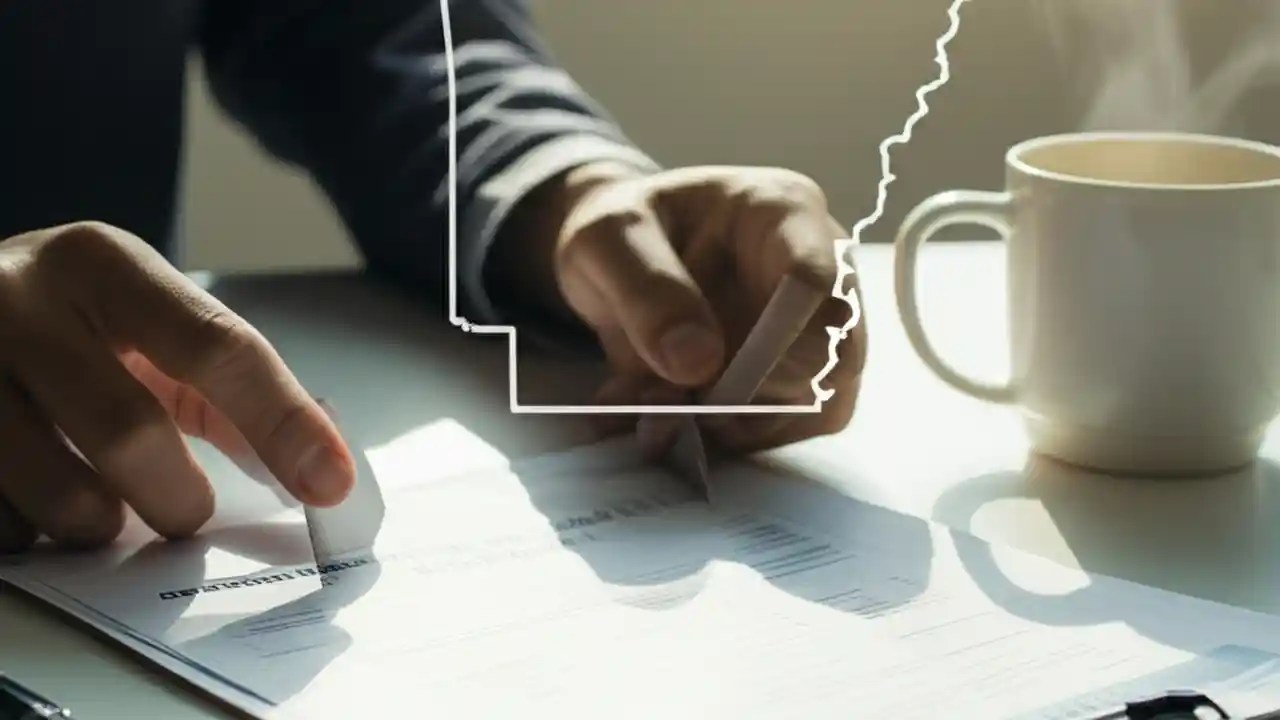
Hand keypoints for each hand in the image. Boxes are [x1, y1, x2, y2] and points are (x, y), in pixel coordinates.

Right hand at [0, 222, 354, 552]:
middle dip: (178, 497)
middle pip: (130, 432)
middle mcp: (14, 297)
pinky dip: (34, 533)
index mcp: (101, 262)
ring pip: (57, 496)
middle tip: (183, 508)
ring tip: (103, 502)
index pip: (215, 345)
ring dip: (101, 525)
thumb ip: (227, 386)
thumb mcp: (141, 321)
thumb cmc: (65, 323)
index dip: (280, 421)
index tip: (328, 483)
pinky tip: (30, 495)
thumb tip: (319, 469)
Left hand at [495, 163, 866, 453]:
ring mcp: (817, 326)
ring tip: (659, 418)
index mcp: (783, 212)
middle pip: (835, 357)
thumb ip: (647, 291)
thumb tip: (697, 364)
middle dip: (752, 401)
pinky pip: (789, 427)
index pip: (818, 280)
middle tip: (672, 407)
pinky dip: (727, 439)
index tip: (713, 381)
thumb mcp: (606, 239)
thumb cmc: (620, 229)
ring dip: (737, 429)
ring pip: (819, 405)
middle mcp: (822, 267)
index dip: (778, 345)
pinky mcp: (799, 374)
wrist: (619, 255)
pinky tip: (674, 420)